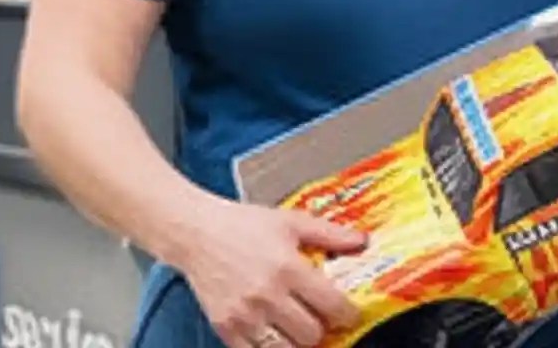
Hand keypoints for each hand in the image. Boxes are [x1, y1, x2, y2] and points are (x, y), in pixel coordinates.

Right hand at [173, 197, 367, 346]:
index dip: (348, 315)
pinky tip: (273, 333)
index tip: (348, 314)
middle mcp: (268, 295)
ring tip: (297, 328)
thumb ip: (329, 233)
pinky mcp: (225, 328)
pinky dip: (269, 347)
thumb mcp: (290, 221)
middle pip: (312, 334)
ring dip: (297, 342)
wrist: (196, 233)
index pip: (333, 306)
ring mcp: (245, 315)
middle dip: (321, 329)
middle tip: (319, 319)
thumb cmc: (242, 225)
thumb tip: (361, 241)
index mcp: (288, 268)